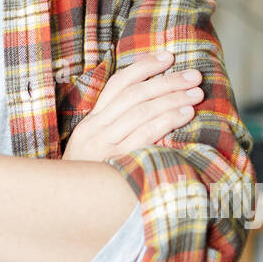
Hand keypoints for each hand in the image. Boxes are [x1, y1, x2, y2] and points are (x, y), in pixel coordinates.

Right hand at [62, 50, 204, 162]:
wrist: (66, 204)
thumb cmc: (91, 176)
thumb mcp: (95, 147)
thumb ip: (117, 127)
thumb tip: (153, 104)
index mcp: (92, 121)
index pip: (118, 84)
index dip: (144, 66)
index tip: (169, 56)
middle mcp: (95, 128)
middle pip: (134, 94)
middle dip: (167, 81)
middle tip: (194, 76)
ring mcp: (104, 145)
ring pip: (141, 111)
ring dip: (172, 98)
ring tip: (196, 94)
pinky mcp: (116, 161)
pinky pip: (145, 135)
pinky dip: (167, 121)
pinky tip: (185, 113)